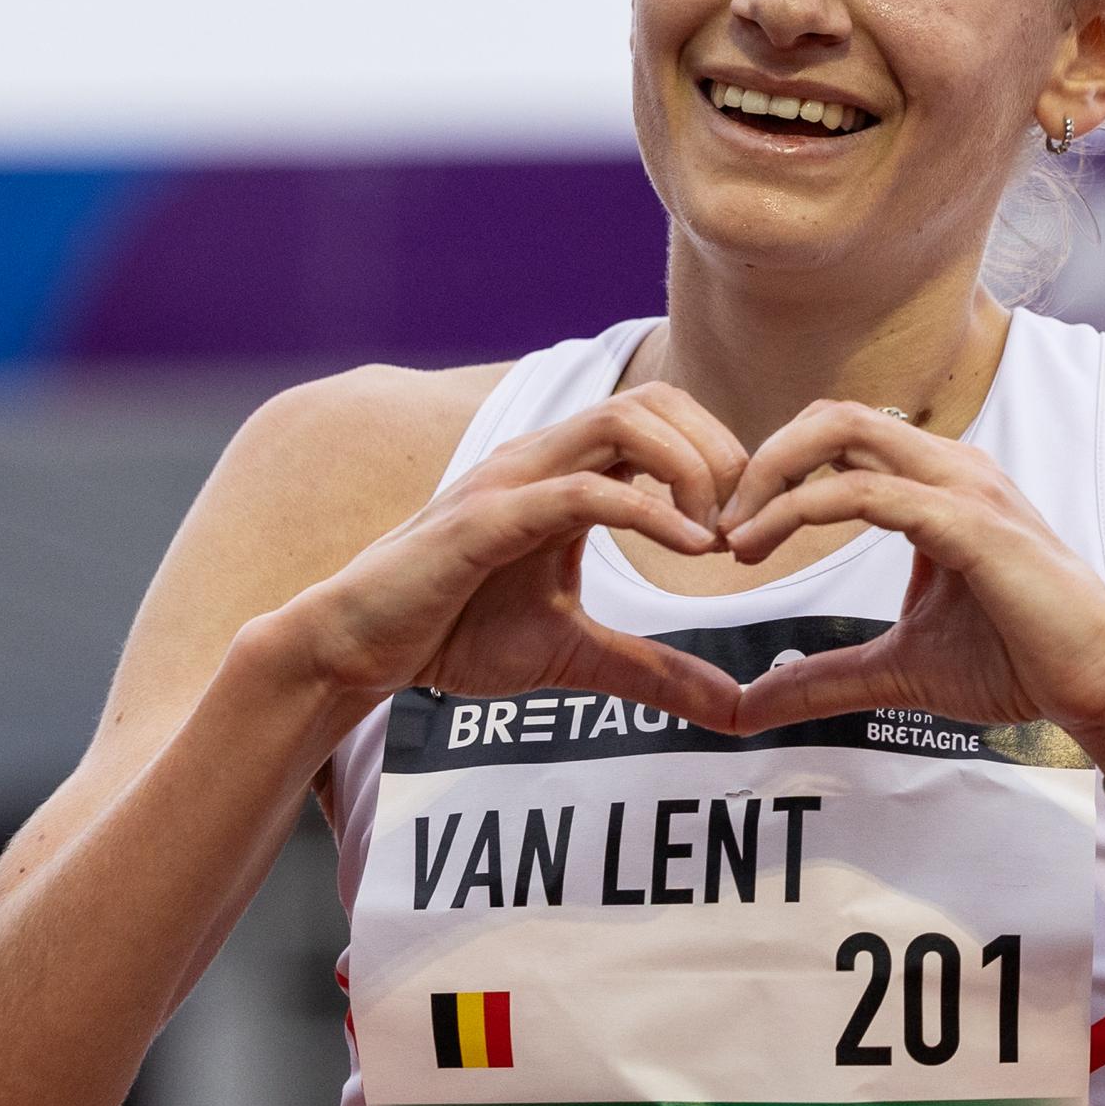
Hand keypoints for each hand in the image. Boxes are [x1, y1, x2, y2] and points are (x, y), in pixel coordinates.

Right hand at [267, 382, 750, 730]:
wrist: (357, 649)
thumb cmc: (452, 634)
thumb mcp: (575, 655)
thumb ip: (654, 671)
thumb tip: (734, 706)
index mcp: (563, 473)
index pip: (662, 417)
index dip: (720, 458)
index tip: (748, 530)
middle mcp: (540, 459)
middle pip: (655, 399)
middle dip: (720, 451)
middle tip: (746, 526)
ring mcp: (511, 480)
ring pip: (623, 422)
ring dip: (692, 468)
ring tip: (719, 535)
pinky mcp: (485, 518)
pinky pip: (580, 489)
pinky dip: (647, 510)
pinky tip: (691, 548)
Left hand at [717, 402, 1104, 772]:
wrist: (1100, 684)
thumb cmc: (1020, 662)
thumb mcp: (898, 669)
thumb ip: (824, 676)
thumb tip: (750, 704)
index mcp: (938, 487)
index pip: (839, 441)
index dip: (774, 474)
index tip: (731, 537)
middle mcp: (950, 469)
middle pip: (833, 417)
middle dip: (761, 459)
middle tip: (718, 523)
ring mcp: (963, 488)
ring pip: (843, 433)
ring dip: (770, 475)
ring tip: (730, 536)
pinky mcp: (970, 523)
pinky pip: (867, 492)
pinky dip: (801, 510)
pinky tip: (759, 547)